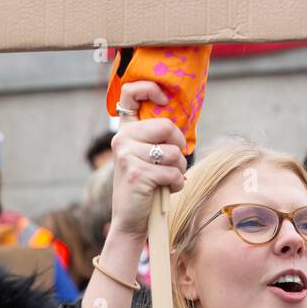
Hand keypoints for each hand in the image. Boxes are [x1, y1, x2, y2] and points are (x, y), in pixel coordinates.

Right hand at [107, 80, 187, 240]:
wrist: (130, 219)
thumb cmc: (146, 185)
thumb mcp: (147, 156)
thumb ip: (157, 137)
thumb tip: (184, 123)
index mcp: (125, 130)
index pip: (129, 93)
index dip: (149, 88)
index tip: (164, 99)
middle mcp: (122, 139)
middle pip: (166, 126)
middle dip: (180, 146)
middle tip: (176, 161)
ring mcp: (127, 155)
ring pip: (173, 152)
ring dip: (180, 169)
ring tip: (169, 178)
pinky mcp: (137, 173)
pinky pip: (173, 172)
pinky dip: (177, 183)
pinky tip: (167, 189)